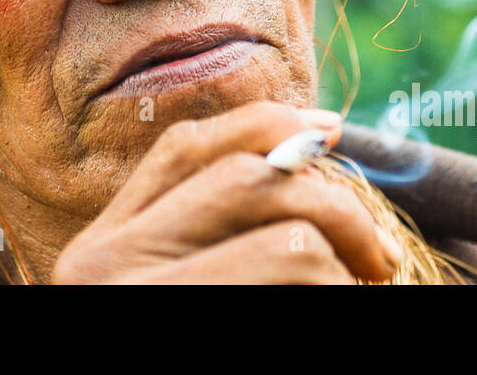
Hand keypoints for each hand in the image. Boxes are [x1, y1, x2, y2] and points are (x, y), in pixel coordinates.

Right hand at [51, 101, 402, 283]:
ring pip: (285, 228)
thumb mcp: (169, 286)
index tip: (332, 129)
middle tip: (379, 253)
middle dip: (332, 199)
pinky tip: (341, 304)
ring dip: (345, 255)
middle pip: (243, 176)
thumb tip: (314, 138)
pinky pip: (296, 262)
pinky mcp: (175, 318)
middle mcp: (99, 265)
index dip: (267, 125)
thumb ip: (209, 235)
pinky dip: (340, 282)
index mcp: (98, 251)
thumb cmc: (173, 354)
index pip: (183, 150)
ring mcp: (130, 295)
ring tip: (361, 288)